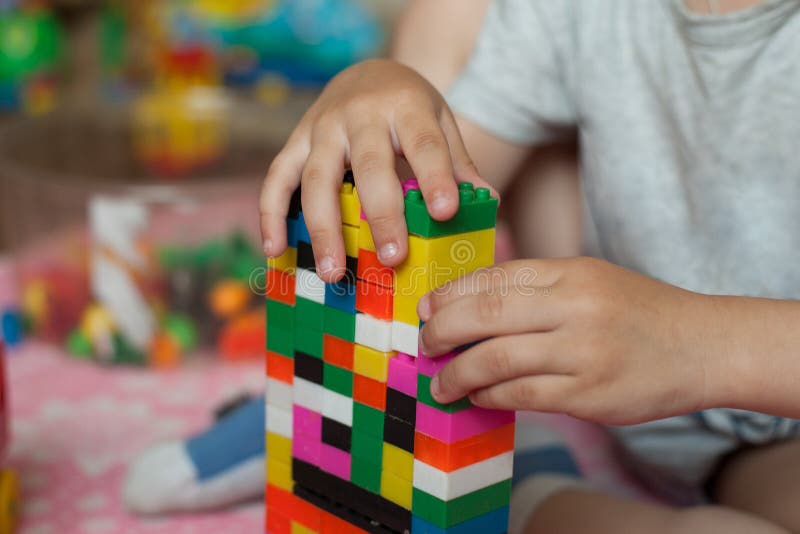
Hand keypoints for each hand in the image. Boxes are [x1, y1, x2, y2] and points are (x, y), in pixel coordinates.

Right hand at [259, 59, 492, 281]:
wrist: (367, 72)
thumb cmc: (409, 108)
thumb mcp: (440, 124)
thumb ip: (457, 162)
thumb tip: (486, 202)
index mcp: (404, 106)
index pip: (423, 144)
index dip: (435, 177)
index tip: (446, 213)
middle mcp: (359, 114)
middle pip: (368, 166)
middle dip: (380, 214)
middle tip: (392, 259)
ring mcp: (321, 127)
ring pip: (316, 178)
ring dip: (322, 228)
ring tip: (332, 272)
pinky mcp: (295, 141)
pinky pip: (276, 179)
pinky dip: (271, 214)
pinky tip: (276, 250)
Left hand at [418, 258, 720, 424]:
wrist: (702, 345)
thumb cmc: (637, 312)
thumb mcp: (589, 279)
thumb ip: (535, 287)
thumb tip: (469, 306)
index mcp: (569, 272)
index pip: (492, 278)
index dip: (450, 295)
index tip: (426, 309)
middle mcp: (573, 306)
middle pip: (484, 314)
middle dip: (441, 331)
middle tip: (425, 344)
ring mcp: (582, 351)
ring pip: (495, 360)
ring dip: (457, 375)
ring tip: (441, 384)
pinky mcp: (589, 393)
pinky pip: (522, 395)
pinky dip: (490, 397)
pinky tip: (478, 397)